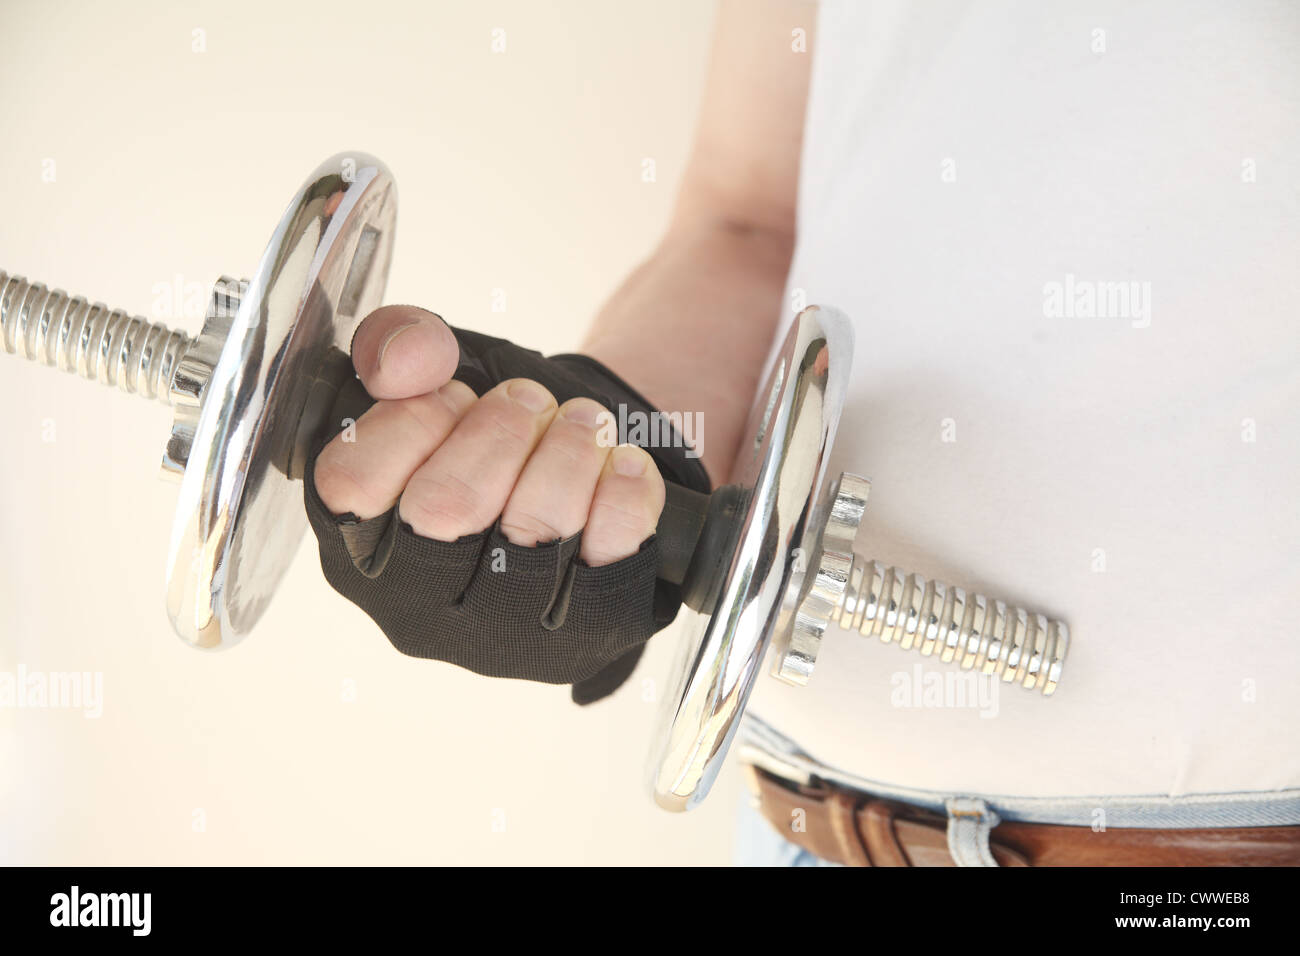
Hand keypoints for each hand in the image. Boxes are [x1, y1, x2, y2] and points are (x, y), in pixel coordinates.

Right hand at [302, 305, 707, 703]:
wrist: (581, 498)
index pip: (352, 481)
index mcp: (358, 546)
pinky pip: (610, 557)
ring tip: (583, 423)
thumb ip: (397, 343)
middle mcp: (417, 605)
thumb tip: (405, 359)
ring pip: (533, 531)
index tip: (455, 395)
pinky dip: (624, 492)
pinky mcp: (586, 635)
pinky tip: (623, 465)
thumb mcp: (435, 381)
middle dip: (499, 430)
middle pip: (445, 508)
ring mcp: (500, 633)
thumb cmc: (490, 448)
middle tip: (530, 400)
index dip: (412, 420)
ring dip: (567, 451)